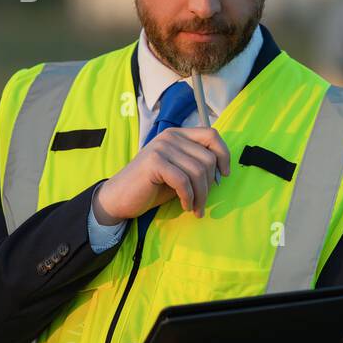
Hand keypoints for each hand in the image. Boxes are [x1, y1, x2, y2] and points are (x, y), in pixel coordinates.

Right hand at [93, 127, 230, 221]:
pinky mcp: (154, 162)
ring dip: (201, 195)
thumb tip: (223, 171)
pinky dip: (189, 197)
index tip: (223, 175)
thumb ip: (196, 164)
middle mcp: (170, 136)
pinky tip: (186, 206)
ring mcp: (161, 147)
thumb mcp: (179, 171)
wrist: (119, 198)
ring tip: (196, 208)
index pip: (211, 135)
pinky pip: (183, 181)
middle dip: (210, 185)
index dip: (223, 155)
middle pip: (208, 158)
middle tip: (203, 203)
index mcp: (178, 134)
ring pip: (197, 171)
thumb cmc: (152, 187)